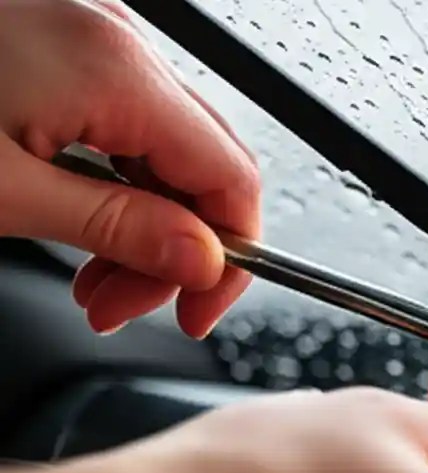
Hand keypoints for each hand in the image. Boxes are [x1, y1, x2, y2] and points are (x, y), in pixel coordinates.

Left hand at [0, 0, 259, 337]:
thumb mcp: (1, 195)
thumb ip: (118, 227)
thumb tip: (200, 261)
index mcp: (115, 70)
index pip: (230, 177)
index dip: (227, 255)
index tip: (196, 310)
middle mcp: (117, 39)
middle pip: (204, 162)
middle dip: (176, 245)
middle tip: (124, 304)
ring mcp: (91, 32)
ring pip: (165, 146)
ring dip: (143, 218)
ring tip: (91, 273)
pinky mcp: (61, 39)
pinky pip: (122, 118)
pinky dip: (112, 176)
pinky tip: (75, 215)